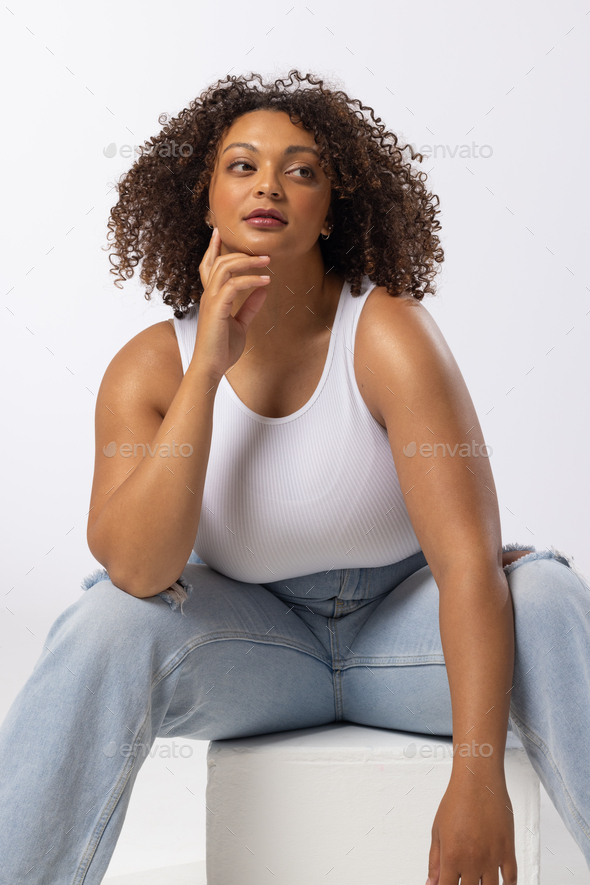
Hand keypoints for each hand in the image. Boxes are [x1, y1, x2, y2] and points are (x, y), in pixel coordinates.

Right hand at [193, 227, 270, 380]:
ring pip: (224, 267)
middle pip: (218, 261)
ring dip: (247, 262)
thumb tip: (263, 289)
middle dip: (240, 253)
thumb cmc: (222, 350)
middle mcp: (207, 295)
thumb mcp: (241, 325)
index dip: (213, 248)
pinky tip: (265, 282)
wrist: (211, 368)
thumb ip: (250, 306)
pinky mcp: (216, 308)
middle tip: (264, 254)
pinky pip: (233, 285)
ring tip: (267, 262)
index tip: (220, 233)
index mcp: (211, 298)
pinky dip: (250, 280)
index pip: (209, 266)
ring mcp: (210, 300)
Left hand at [426, 776, 516, 883]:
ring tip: (478, 880)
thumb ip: (435, 860)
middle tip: (463, 879)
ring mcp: (492, 857)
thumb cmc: (456, 800)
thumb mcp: (437, 830)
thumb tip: (431, 882)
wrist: (478, 780)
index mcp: (452, 856)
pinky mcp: (507, 850)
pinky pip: (511, 879)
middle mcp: (473, 861)